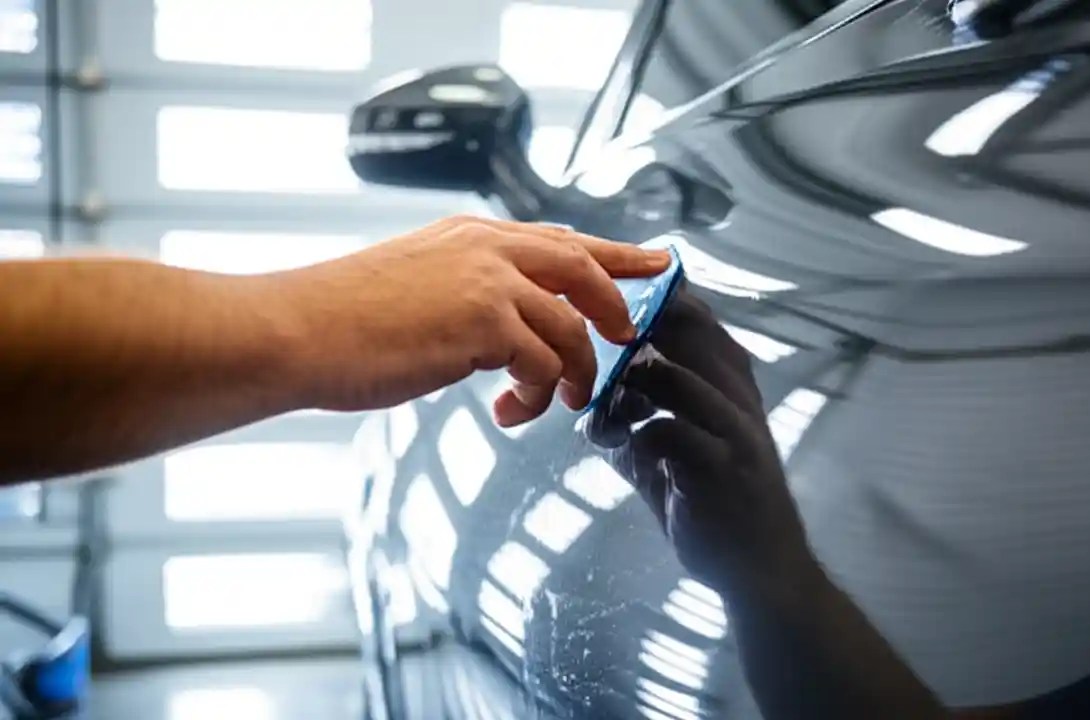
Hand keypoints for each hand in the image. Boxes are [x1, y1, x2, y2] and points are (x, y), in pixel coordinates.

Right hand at [279, 216, 668, 422]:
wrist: (297, 331)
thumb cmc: (341, 320)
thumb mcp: (414, 284)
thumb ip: (465, 292)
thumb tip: (500, 329)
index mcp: (470, 236)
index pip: (558, 240)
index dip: (611, 253)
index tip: (653, 260)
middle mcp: (487, 248)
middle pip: (584, 268)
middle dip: (617, 305)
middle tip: (630, 336)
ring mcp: (490, 282)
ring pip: (570, 329)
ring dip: (572, 374)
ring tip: (559, 404)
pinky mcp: (486, 323)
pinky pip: (543, 366)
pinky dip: (537, 398)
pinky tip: (508, 414)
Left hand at [589, 290, 815, 596]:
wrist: (762, 568)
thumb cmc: (719, 504)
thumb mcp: (680, 450)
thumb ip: (641, 420)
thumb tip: (593, 405)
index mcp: (733, 380)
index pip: (693, 314)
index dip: (646, 305)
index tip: (603, 319)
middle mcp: (739, 392)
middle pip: (684, 328)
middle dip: (626, 338)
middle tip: (592, 364)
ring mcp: (734, 427)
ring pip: (667, 373)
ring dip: (619, 392)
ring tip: (604, 420)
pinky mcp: (719, 466)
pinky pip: (661, 429)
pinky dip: (626, 434)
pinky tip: (612, 447)